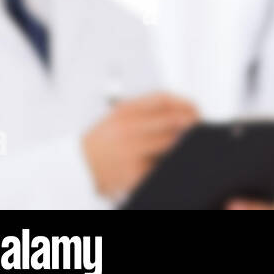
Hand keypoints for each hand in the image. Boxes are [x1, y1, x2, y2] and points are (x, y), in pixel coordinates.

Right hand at [81, 93, 198, 199]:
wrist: (75, 169)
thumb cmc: (99, 144)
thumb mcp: (116, 117)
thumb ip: (144, 110)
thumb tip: (180, 109)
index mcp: (125, 112)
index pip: (163, 99)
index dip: (184, 103)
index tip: (194, 108)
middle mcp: (128, 130)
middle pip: (172, 121)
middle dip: (190, 124)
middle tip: (199, 127)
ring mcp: (131, 152)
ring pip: (171, 144)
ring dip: (183, 144)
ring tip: (190, 144)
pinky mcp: (133, 174)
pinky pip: (160, 166)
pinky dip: (169, 164)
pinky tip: (174, 162)